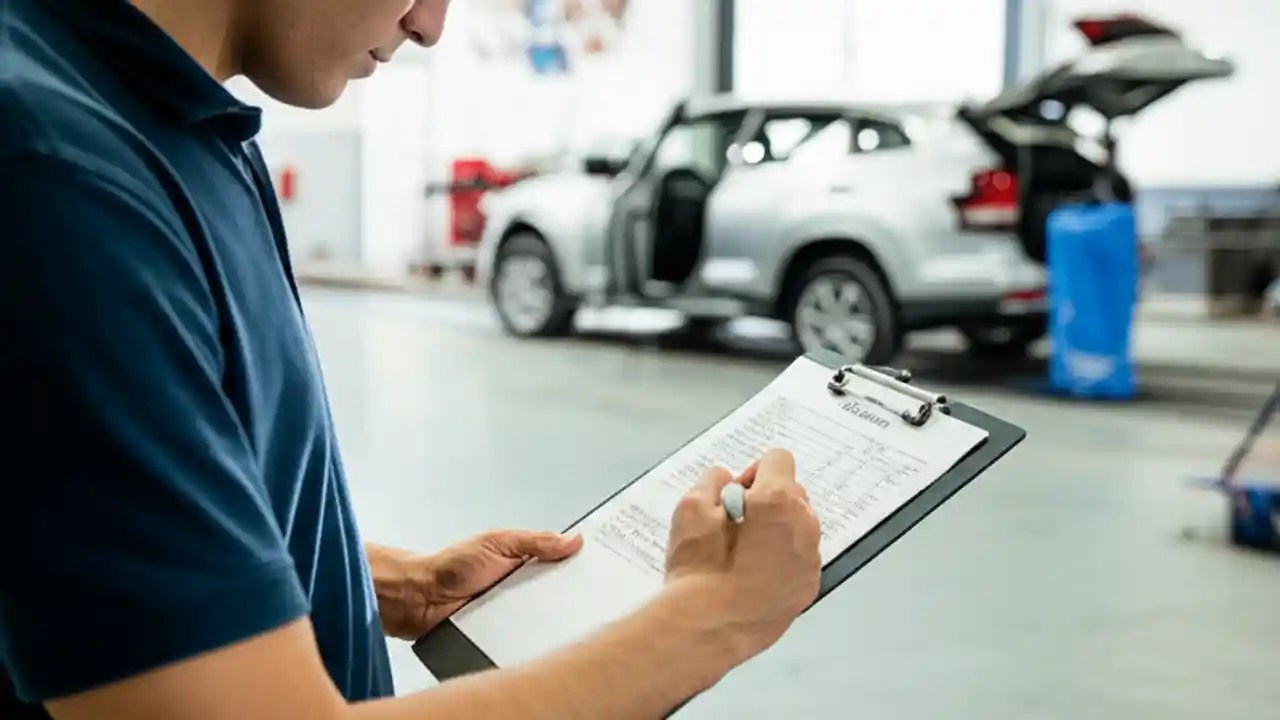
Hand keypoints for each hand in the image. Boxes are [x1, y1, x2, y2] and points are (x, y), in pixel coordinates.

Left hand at [369, 530, 582, 639]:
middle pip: (558, 595)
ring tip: (571, 621)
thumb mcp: (497, 542)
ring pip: (545, 620)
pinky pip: (525, 639)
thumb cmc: (452, 566)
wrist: (420, 598)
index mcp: (524, 563)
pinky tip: (543, 639)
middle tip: (592, 599)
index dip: (579, 567)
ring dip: (553, 620)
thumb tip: (571, 539)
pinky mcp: (504, 637)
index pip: (560, 566)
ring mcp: (514, 615)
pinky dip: (532, 638)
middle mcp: (522, 590)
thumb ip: (533, 541)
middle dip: (573, 598)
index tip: (601, 569)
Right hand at [662, 448, 821, 663]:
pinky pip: (799, 558)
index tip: (738, 493)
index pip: (779, 459)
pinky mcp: (808, 587)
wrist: (708, 628)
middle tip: (736, 524)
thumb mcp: (690, 508)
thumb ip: (712, 481)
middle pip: (793, 492)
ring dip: (777, 530)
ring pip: (799, 527)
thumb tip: (726, 481)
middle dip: (768, 500)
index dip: (754, 471)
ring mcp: (810, 559)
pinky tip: (753, 576)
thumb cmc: (699, 569)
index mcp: (778, 500)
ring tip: (743, 553)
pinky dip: (781, 560)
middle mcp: (803, 526)